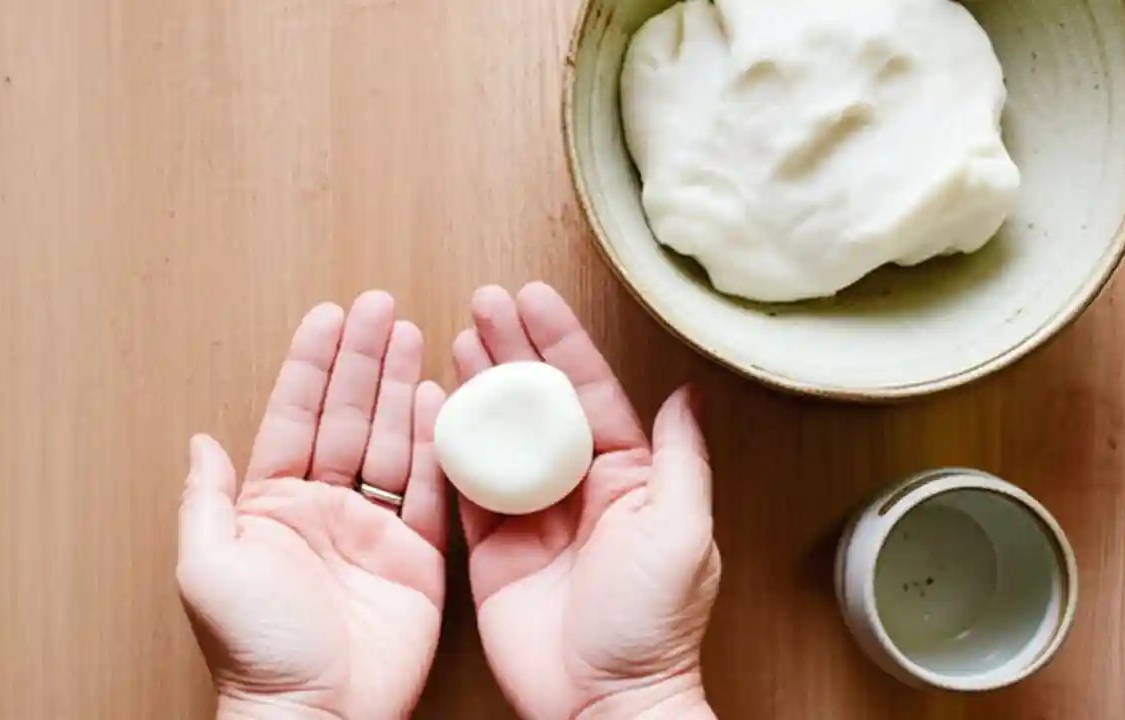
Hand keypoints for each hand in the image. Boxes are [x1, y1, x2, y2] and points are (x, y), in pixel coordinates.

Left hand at [176, 292, 448, 719]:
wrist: (317, 714)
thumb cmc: (256, 650)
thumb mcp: (208, 568)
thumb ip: (205, 500)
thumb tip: (199, 439)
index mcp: (271, 504)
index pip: (295, 417)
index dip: (312, 364)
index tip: (330, 314)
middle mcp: (324, 508)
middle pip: (348, 417)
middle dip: (364, 360)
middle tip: (382, 306)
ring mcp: (372, 529)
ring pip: (390, 441)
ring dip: (401, 386)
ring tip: (414, 333)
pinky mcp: (416, 556)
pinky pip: (429, 488)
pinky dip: (435, 443)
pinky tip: (439, 399)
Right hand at [452, 283, 720, 719]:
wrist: (601, 704)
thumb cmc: (651, 623)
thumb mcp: (683, 532)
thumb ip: (679, 459)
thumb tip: (688, 392)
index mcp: (629, 478)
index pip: (592, 394)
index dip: (562, 343)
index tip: (533, 299)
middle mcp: (580, 489)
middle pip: (541, 405)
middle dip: (513, 350)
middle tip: (484, 303)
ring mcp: (534, 518)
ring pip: (502, 436)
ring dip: (481, 386)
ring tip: (458, 338)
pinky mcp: (495, 550)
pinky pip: (468, 488)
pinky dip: (451, 446)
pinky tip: (436, 405)